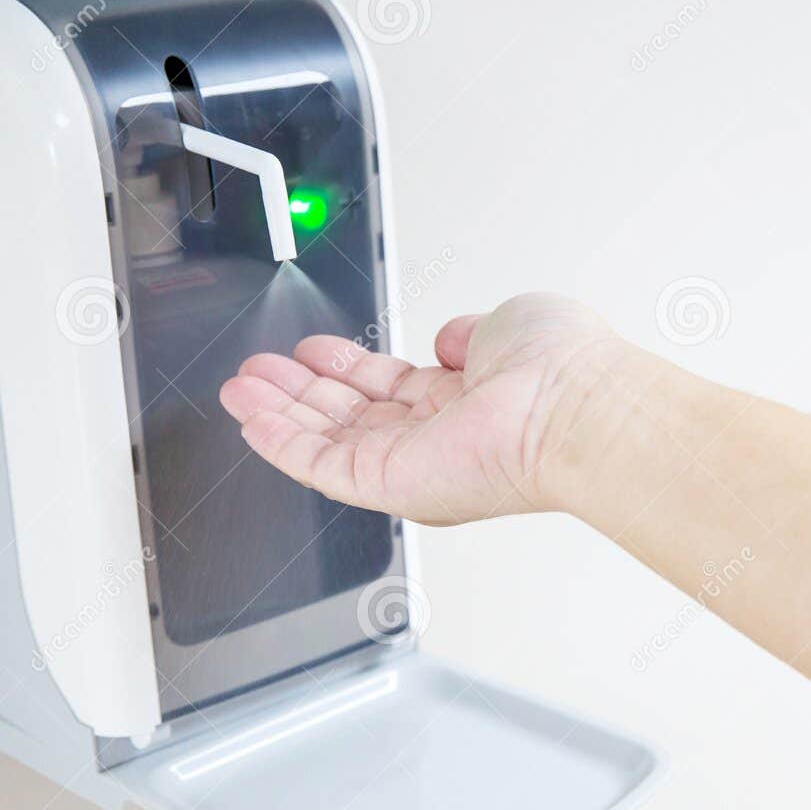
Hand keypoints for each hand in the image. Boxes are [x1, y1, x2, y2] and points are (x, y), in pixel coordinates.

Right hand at [219, 293, 618, 523]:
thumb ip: (470, 333)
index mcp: (465, 400)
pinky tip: (250, 417)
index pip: (390, 388)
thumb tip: (449, 338)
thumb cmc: (562, 368)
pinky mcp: (388, 485)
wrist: (572, 406)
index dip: (347, 368)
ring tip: (238, 386)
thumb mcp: (510, 324)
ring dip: (278, 413)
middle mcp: (437, 438)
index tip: (311, 351)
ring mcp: (411, 464)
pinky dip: (280, 442)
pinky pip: (320, 467)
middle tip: (258, 370)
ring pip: (327, 441)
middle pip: (351, 415)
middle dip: (299, 391)